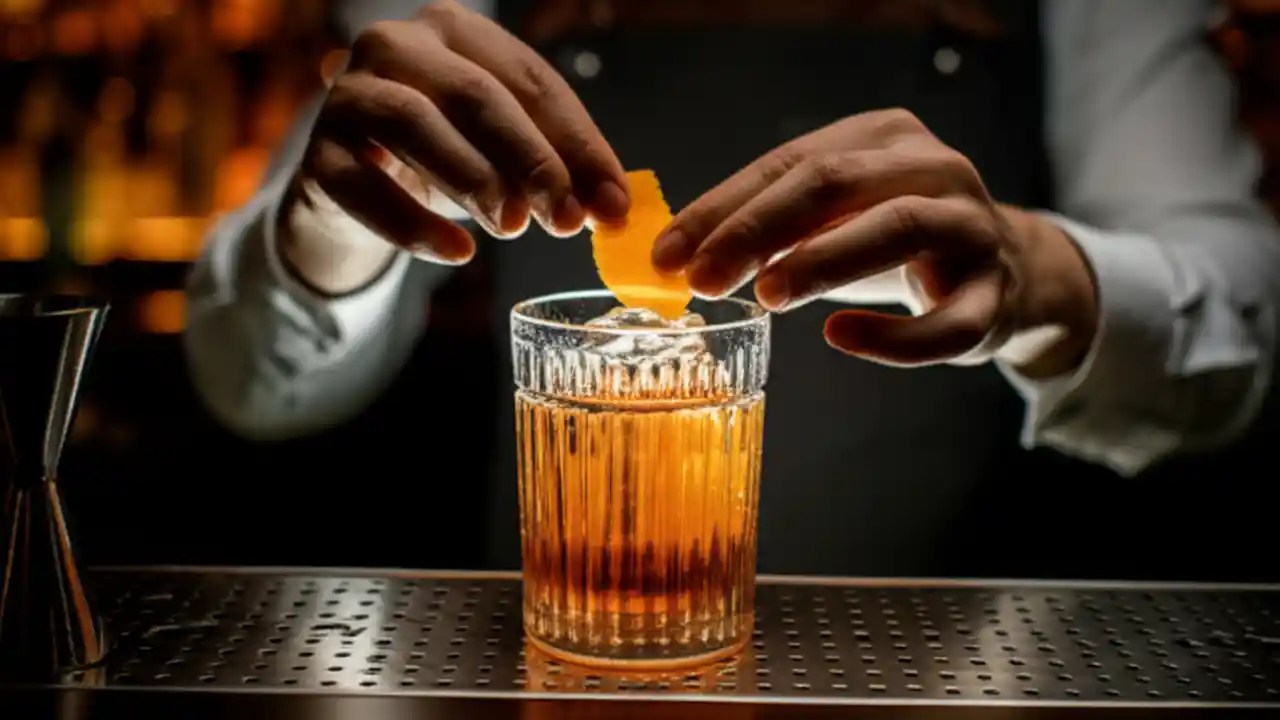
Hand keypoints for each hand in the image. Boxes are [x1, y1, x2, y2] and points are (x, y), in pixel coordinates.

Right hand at [280, 0, 629, 293]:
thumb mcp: (502, 154)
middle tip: (565, 219)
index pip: (530, 79)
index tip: (613, 203)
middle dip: (529, 159)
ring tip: (516, 229)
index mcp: (455, 31)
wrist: (353, 190)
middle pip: (474, 95)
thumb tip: (611, 208)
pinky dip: (412, 224)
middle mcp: (396, 45)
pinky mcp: (316, 154)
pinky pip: (363, 186)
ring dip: (473, 179)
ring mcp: (348, 95)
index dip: (578, 143)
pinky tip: (457, 254)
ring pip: (414, 124)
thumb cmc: (442, 159)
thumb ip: (555, 170)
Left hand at [651, 108, 1097, 376]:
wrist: (1006, 272)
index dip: (723, 208)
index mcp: (884, 137)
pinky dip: (890, 336)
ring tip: (766, 294)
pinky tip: (841, 339)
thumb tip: (681, 256)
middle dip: (758, 230)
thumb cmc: (895, 241)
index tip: (669, 252)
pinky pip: (944, 323)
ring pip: (897, 230)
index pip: (789, 163)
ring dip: (822, 262)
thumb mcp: (836, 217)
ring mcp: (972, 227)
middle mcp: (934, 167)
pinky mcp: (993, 294)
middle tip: (703, 277)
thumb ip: (771, 227)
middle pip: (836, 183)